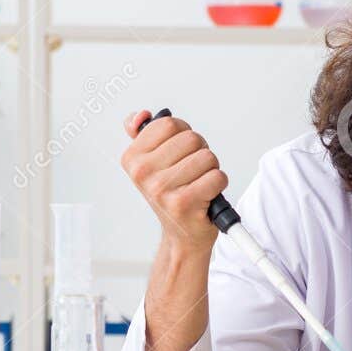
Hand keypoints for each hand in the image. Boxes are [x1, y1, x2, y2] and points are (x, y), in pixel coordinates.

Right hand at [121, 110, 227, 254]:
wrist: (182, 235)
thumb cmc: (171, 194)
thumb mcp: (151, 163)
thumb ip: (143, 133)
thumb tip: (141, 115)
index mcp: (132, 158)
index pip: (170, 124)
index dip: (183, 134)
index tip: (179, 152)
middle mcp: (142, 173)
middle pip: (191, 138)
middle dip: (200, 151)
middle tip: (192, 171)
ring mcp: (161, 189)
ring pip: (207, 157)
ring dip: (210, 169)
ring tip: (198, 183)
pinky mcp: (183, 203)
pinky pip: (217, 177)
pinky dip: (219, 184)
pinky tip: (206, 195)